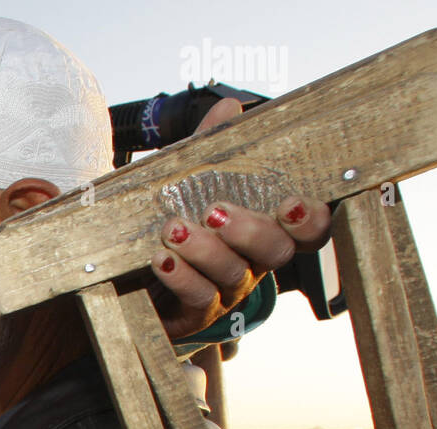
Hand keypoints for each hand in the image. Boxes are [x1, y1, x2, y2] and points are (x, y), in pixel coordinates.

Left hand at [151, 98, 330, 340]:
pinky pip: (198, 297)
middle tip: (216, 210)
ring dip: (205, 250)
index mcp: (261, 230)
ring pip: (234, 274)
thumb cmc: (170, 226)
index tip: (291, 203)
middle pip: (276, 252)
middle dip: (252, 230)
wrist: (127, 280)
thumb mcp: (187, 183)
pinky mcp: (196, 314)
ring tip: (174, 229)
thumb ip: (209, 148)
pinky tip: (162, 259)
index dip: (310, 219)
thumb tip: (229, 106)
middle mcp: (252, 262)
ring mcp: (226, 292)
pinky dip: (181, 276)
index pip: (306, 229)